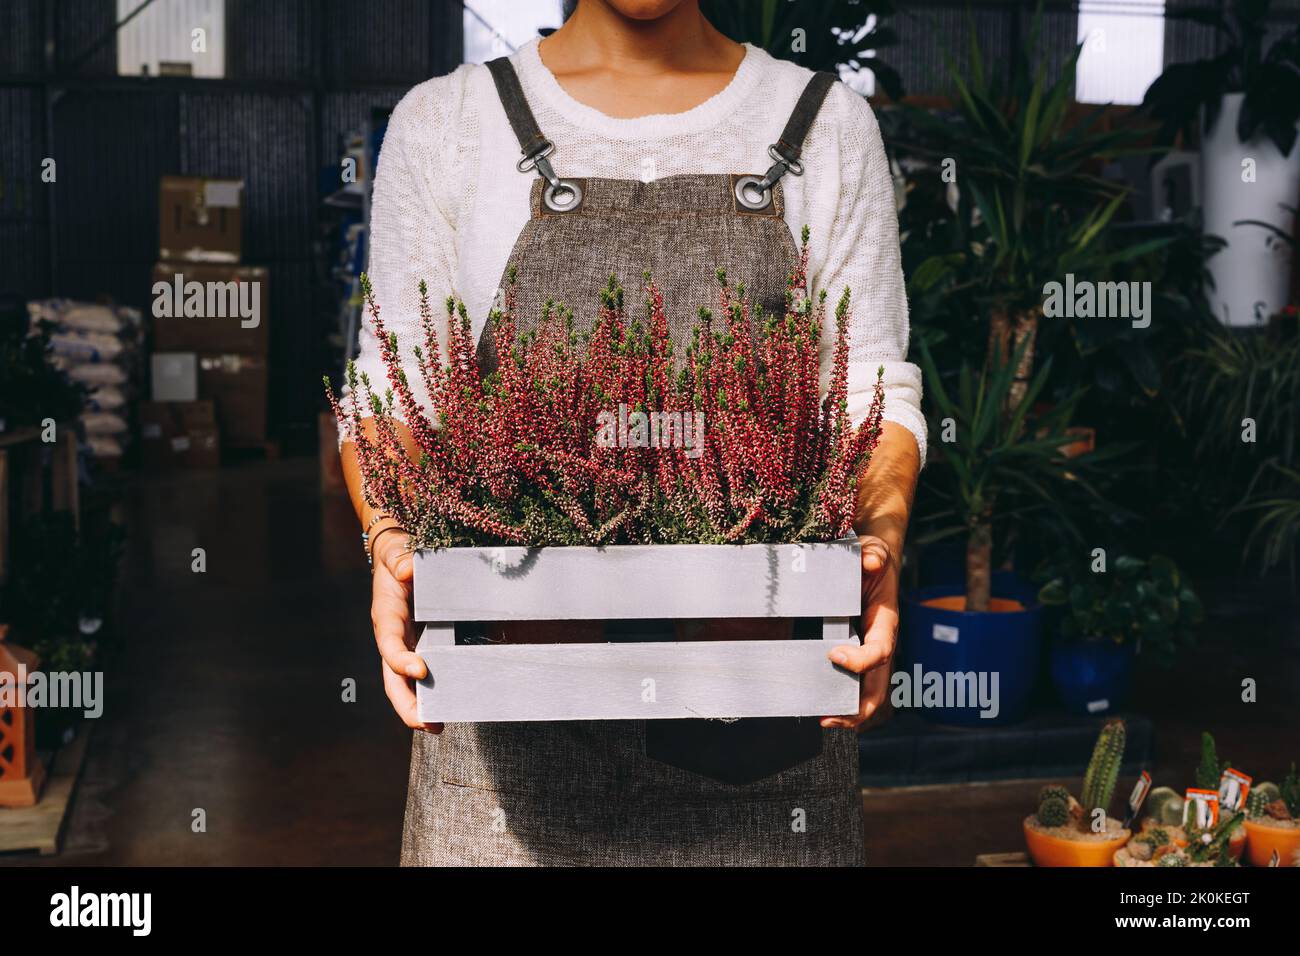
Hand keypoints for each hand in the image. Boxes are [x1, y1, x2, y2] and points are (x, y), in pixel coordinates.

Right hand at [371, 527, 441, 732]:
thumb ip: (400, 558)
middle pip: (393, 677)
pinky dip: (433, 691)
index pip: (389, 642)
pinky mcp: (421, 646)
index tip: (420, 669)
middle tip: (427, 724)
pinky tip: (450, 705)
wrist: (399, 558)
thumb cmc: (398, 555)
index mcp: (386, 616)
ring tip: (438, 726)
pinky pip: (424, 674)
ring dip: (419, 706)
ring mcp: (406, 645)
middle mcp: (394, 637)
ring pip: (407, 683)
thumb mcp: (397, 551)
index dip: (400, 658)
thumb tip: (407, 568)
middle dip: (406, 703)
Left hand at [820, 534, 898, 730]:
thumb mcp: (874, 548)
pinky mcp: (854, 653)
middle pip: (879, 686)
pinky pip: (853, 684)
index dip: (861, 659)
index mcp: (886, 622)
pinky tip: (821, 709)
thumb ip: (873, 554)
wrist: (870, 559)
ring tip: (824, 720)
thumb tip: (870, 562)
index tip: (834, 655)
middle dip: (859, 708)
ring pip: (868, 693)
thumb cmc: (871, 557)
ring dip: (850, 712)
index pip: (881, 650)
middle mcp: (880, 642)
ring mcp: (867, 652)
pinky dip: (842, 700)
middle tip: (830, 718)